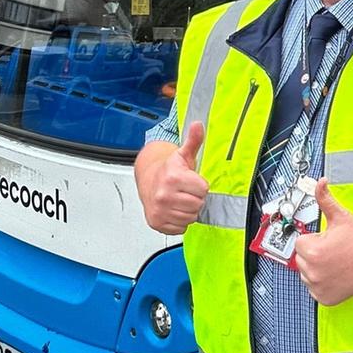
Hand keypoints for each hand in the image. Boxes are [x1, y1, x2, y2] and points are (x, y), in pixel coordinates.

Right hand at [141, 121, 207, 235]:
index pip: (204, 190)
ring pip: (190, 218)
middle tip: (185, 191)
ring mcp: (160, 210)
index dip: (200, 186)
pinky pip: (181, 228)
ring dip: (188, 210)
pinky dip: (179, 221)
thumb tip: (198, 125)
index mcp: (173, 177)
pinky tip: (174, 209)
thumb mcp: (183, 154)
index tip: (191, 181)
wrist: (147, 179)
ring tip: (179, 199)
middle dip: (195, 198)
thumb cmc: (169, 170)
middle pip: (198, 205)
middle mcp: (164, 195)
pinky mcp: (157, 222)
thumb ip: (194, 140)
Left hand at [290, 180, 352, 306]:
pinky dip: (323, 283)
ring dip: (317, 268)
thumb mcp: (340, 216)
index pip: (300, 243)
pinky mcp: (325, 298)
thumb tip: (320, 183)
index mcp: (312, 251)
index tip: (328, 240)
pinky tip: (336, 274)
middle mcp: (313, 272)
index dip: (314, 239)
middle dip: (314, 253)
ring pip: (307, 274)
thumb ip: (325, 199)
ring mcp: (318, 287)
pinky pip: (315, 289)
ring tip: (336, 262)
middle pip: (302, 259)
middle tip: (333, 250)